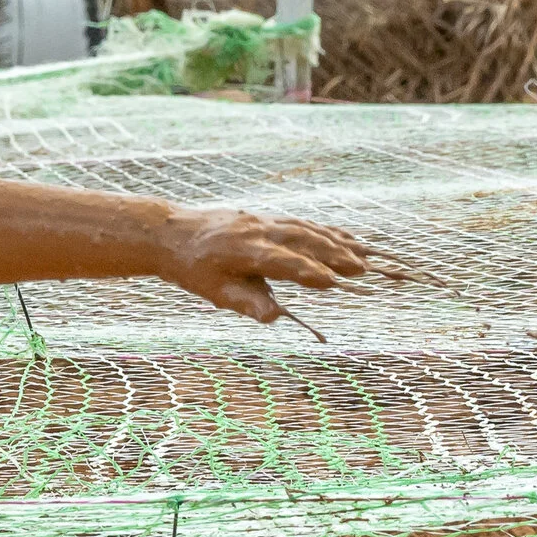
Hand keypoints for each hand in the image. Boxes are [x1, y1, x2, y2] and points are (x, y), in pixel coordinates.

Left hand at [157, 209, 371, 324]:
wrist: (173, 233)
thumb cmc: (193, 269)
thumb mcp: (214, 292)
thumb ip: (247, 303)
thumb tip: (276, 317)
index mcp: (243, 251)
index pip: (283, 262)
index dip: (308, 272)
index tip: (335, 283)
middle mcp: (257, 231)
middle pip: (302, 241)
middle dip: (334, 255)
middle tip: (363, 271)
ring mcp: (263, 221)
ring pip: (306, 230)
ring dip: (337, 243)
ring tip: (363, 258)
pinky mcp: (267, 218)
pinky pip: (301, 223)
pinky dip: (326, 231)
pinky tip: (347, 239)